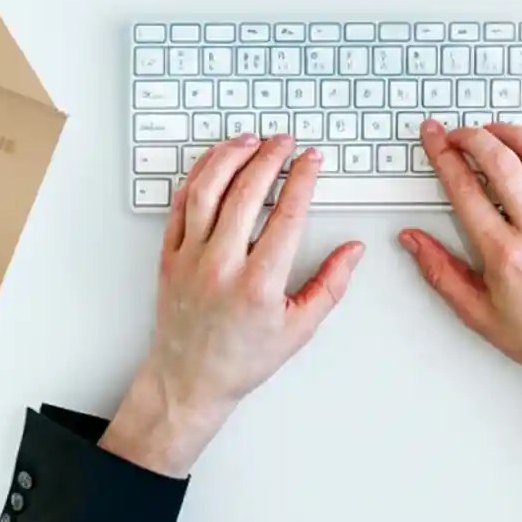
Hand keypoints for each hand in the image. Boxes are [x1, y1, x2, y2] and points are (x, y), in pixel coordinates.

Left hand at [100, 134, 365, 476]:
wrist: (189, 380)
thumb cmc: (242, 358)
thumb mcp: (299, 328)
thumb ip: (331, 285)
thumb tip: (353, 250)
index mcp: (259, 284)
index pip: (288, 214)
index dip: (303, 179)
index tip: (312, 160)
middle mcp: (222, 266)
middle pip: (248, 192)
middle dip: (270, 157)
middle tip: (285, 142)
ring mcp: (190, 258)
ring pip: (208, 190)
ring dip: (230, 157)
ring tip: (250, 141)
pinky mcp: (168, 256)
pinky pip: (180, 205)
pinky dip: (198, 177)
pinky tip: (215, 163)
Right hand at [399, 121, 521, 434]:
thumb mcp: (475, 311)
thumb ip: (439, 271)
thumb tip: (412, 239)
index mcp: (504, 254)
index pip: (465, 189)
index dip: (442, 155)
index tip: (432, 138)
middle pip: (502, 162)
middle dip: (472, 136)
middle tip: (457, 133)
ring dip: (514, 133)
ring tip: (494, 131)